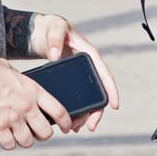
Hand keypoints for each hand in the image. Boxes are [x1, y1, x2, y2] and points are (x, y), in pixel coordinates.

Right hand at [0, 55, 71, 151]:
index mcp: (34, 91)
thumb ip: (23, 82)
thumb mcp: (12, 71)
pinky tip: (4, 136)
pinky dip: (8, 143)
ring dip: (23, 140)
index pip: (60, 112)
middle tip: (34, 132)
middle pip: (46, 133)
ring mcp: (13, 118)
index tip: (67, 127)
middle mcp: (27, 106)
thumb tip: (27, 87)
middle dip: (41, 135)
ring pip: (28, 142)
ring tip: (17, 134)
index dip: (67, 123)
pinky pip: (10, 145)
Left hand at [26, 13, 120, 134]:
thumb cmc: (52, 27)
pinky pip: (77, 97)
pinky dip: (74, 110)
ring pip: (87, 98)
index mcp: (89, 54)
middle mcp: (88, 66)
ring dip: (84, 114)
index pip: (105, 74)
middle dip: (96, 111)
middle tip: (90, 126)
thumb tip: (54, 56)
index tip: (114, 105)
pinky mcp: (70, 80)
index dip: (111, 90)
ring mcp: (80, 75)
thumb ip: (55, 40)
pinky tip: (67, 121)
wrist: (42, 31)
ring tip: (75, 127)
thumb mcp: (54, 29)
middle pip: (98, 92)